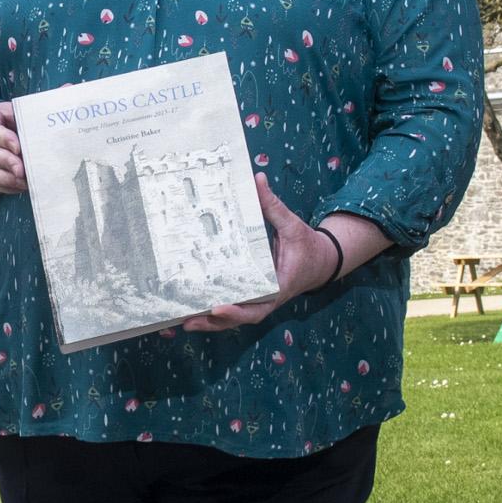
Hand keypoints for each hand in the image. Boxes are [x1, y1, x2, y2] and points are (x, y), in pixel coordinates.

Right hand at [0, 102, 25, 194]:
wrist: (0, 131)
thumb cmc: (11, 119)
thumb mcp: (15, 111)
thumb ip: (23, 117)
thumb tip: (41, 126)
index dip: (3, 139)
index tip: (18, 147)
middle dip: (8, 162)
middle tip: (22, 169)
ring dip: (8, 179)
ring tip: (25, 182)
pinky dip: (9, 187)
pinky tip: (22, 186)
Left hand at [179, 181, 361, 332]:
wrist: (320, 263)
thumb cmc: (307, 246)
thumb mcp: (293, 225)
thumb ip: (274, 206)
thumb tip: (258, 179)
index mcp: (279, 286)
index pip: (258, 305)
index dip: (238, 310)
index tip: (218, 307)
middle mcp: (267, 299)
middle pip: (239, 318)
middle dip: (214, 323)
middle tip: (187, 320)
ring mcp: (259, 302)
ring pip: (233, 319)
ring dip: (209, 323)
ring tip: (180, 322)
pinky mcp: (253, 298)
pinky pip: (233, 310)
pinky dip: (213, 315)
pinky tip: (190, 313)